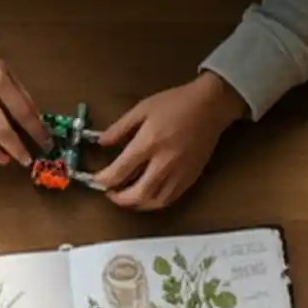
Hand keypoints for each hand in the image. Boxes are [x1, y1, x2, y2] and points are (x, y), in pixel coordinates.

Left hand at [95, 72, 245, 210]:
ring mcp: (179, 173)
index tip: (96, 179)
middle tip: (110, 192)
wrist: (211, 106)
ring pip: (153, 202)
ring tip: (126, 196)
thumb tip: (101, 143)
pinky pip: (169, 199)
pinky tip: (146, 195)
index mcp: (149, 142)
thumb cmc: (176, 103)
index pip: (120, 171)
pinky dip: (153, 202)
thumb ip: (119, 128)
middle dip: (118, 198)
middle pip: (136, 194)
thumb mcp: (142, 108)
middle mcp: (164, 162)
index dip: (103, 180)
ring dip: (135, 204)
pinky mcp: (190, 178)